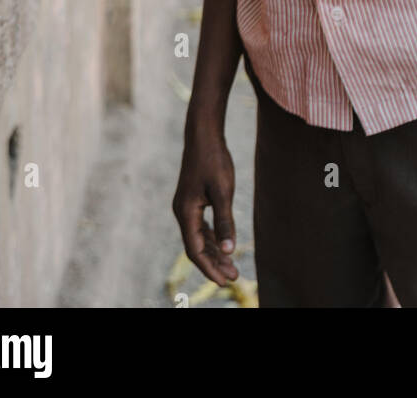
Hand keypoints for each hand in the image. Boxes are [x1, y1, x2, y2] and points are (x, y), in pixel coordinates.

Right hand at [172, 120, 238, 285]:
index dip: (210, 268)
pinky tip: (224, 244)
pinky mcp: (193, 200)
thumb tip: (230, 251)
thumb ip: (226, 222)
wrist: (203, 134)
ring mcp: (186, 206)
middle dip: (214, 264)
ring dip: (215, 252)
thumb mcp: (223, 191)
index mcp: (186, 212)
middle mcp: (182, 212)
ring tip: (232, 267)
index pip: (196, 250)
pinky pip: (201, 226)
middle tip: (234, 278)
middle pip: (197, 247)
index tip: (225, 281)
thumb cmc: (214, 160)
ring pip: (199, 237)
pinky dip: (213, 238)